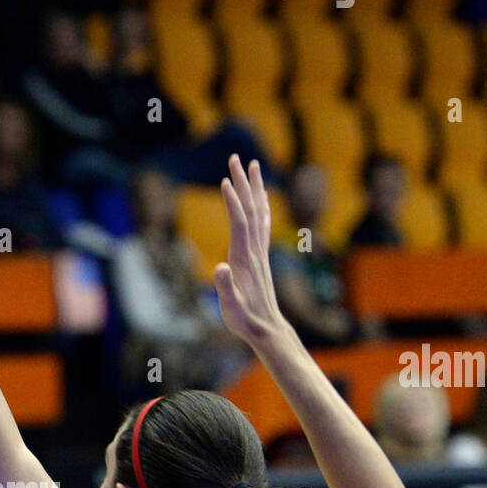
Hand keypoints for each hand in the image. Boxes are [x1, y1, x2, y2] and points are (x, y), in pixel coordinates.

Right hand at [213, 155, 287, 347]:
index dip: (233, 201)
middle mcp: (254, 250)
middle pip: (250, 210)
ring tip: (252, 165)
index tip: (226, 180)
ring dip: (254, 188)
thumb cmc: (245, 320)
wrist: (267, 329)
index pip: (239, 223)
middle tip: (236, 158)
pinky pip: (262, 224)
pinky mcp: (261, 257)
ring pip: (258, 213)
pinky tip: (261, 198)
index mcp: (244, 259)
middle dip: (243, 183)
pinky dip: (261, 206)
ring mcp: (259, 252)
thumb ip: (225, 287)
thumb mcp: (230, 307)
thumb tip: (219, 268)